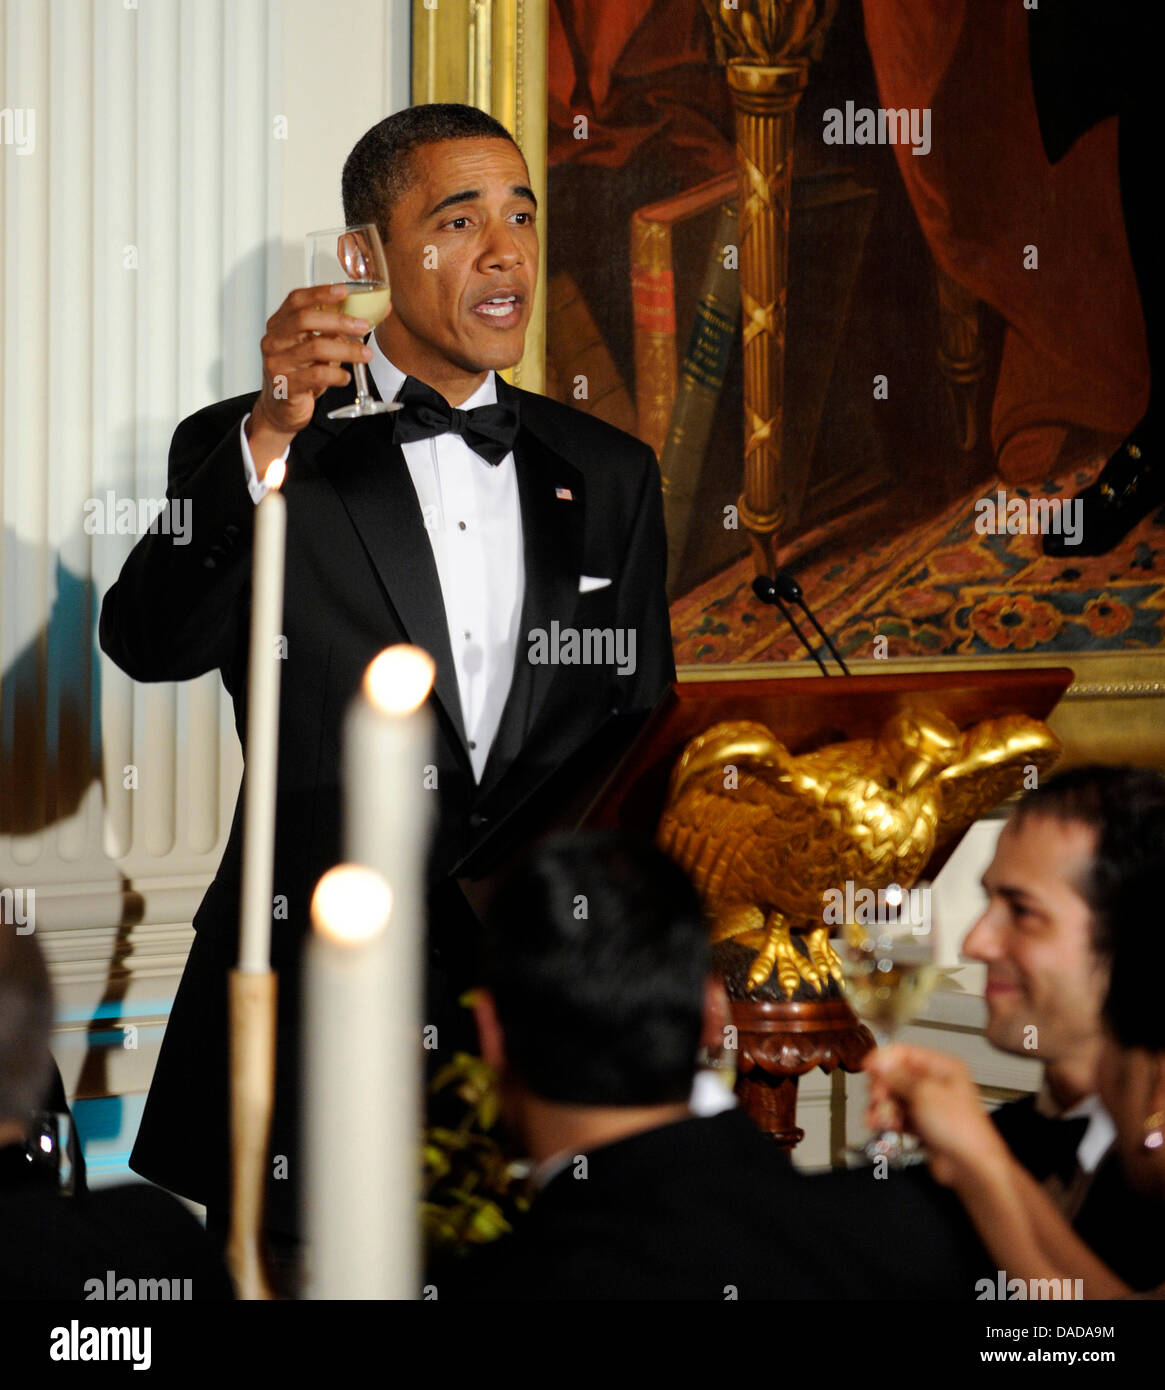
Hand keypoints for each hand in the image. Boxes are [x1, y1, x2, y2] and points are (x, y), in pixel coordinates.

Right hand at [247, 284, 379, 446]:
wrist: (281, 410)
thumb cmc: (301, 374)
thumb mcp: (319, 347)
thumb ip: (341, 330)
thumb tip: (378, 310)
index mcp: (280, 325)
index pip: (297, 300)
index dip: (320, 293)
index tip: (344, 290)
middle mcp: (274, 340)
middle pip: (305, 319)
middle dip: (339, 320)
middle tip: (364, 326)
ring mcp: (277, 362)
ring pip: (315, 348)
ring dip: (346, 350)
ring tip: (365, 354)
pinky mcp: (285, 385)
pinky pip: (316, 375)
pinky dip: (337, 374)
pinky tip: (346, 377)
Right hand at [863, 1043, 1010, 1187]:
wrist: (970, 1166)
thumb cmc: (961, 1129)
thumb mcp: (924, 1093)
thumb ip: (897, 1076)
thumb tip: (878, 1062)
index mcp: (942, 1068)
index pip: (904, 1054)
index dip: (883, 1060)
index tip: (867, 1068)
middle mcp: (934, 1084)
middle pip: (895, 1077)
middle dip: (882, 1089)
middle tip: (878, 1099)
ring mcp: (927, 1105)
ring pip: (893, 1098)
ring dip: (883, 1108)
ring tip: (881, 1119)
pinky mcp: (921, 1125)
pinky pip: (897, 1116)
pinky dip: (888, 1121)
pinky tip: (883, 1127)